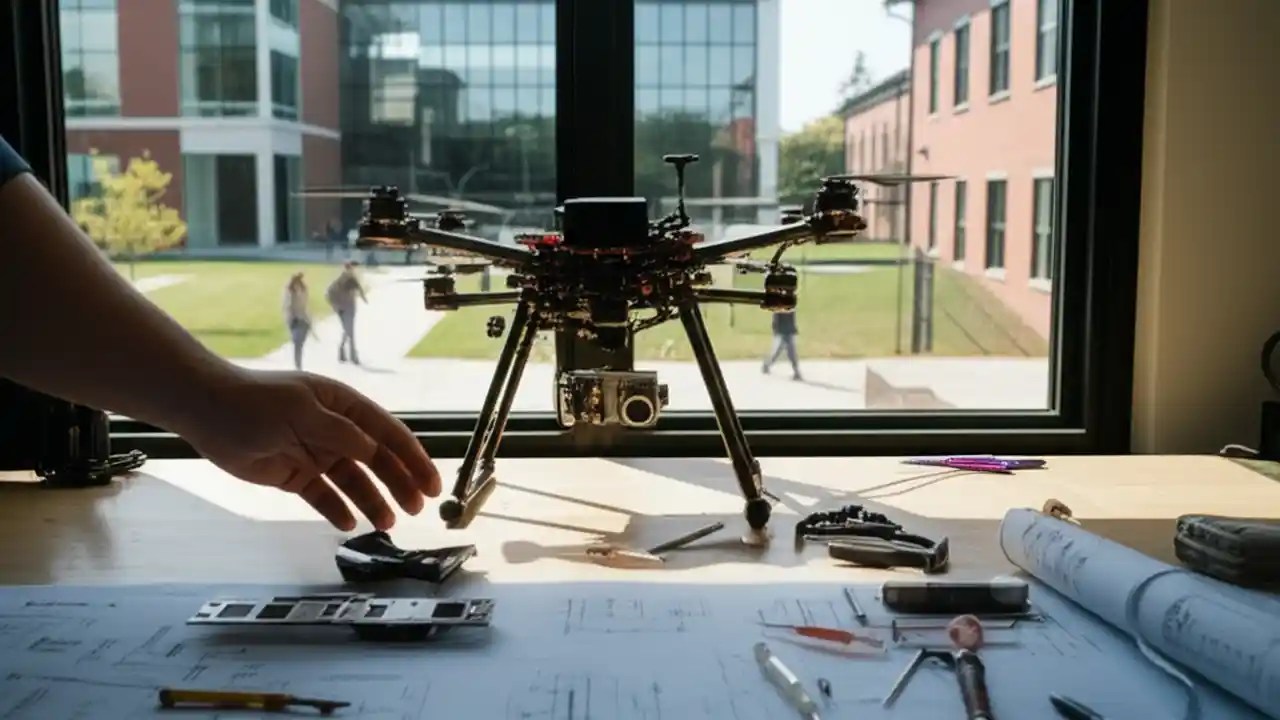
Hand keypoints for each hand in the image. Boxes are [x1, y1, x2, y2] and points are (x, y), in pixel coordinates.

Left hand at [178, 369, 440, 530]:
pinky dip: (338, 510)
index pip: (388, 433)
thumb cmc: (254, 402)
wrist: (207, 412)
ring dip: (373, 501)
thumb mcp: (301, 411)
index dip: (413, 457)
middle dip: (399, 484)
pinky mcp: (298, 475)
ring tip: (387, 524)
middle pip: (378, 461)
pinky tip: (350, 524)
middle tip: (416, 508)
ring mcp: (318, 453)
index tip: (431, 483)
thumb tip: (372, 451)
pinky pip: (325, 496)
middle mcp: (336, 430)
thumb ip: (339, 432)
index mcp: (343, 405)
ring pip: (355, 482)